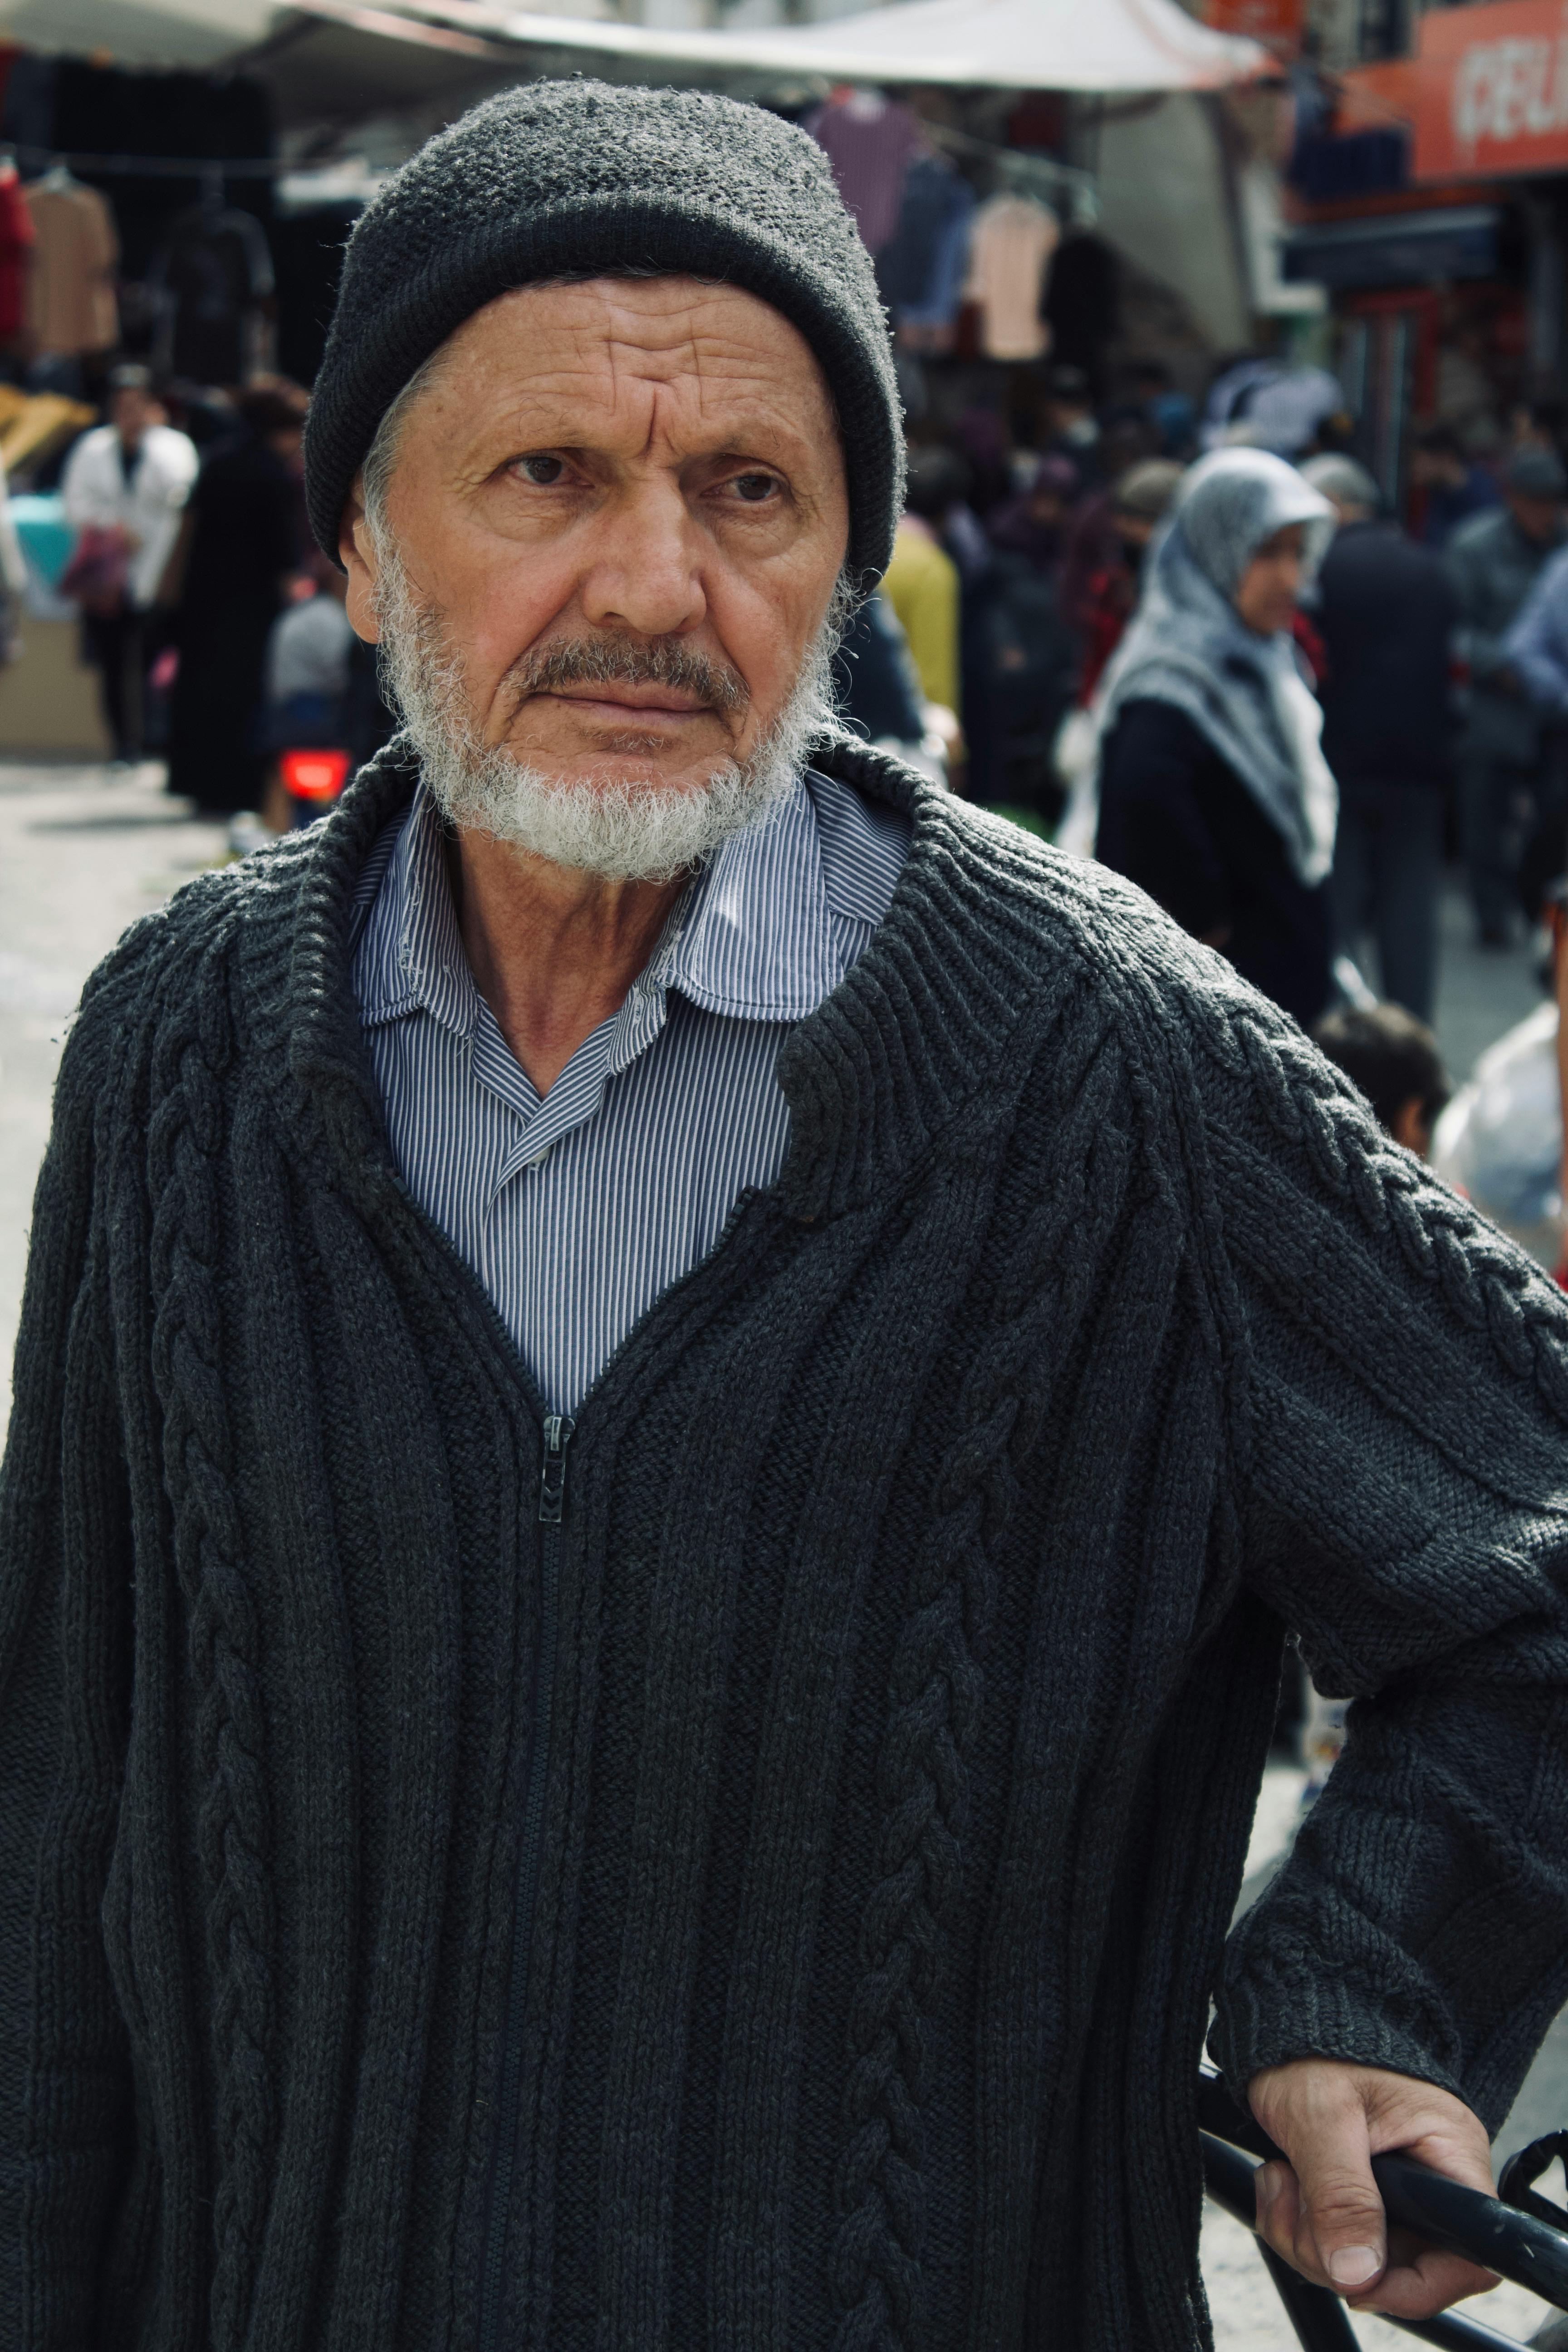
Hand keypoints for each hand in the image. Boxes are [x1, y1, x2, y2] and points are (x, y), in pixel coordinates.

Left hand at [1248, 2059, 1498, 2317]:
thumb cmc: (1312, 2046)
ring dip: (1306, 2236)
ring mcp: (1396, 2190)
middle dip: (1335, 2254)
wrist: (1285, 2012)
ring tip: (1280, 2179)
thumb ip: (1342, 2195)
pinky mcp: (1362, 2193)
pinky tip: (1281, 2181)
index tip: (1358, 2280)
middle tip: (1289, 2204)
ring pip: (1362, 2260)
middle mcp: (1433, 2178)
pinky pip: (1337, 2241)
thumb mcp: (1322, 2116)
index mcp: (1449, 2153)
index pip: (1468, 2256)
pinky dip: (1299, 2224)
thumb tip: (1358, 2273)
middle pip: (1403, 2267)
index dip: (1416, 2285)